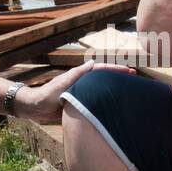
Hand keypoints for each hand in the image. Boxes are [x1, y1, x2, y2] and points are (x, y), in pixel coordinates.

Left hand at [17, 60, 135, 121]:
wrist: (37, 107)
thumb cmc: (48, 94)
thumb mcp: (64, 83)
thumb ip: (78, 74)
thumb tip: (92, 63)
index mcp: (81, 76)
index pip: (102, 70)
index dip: (115, 70)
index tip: (129, 71)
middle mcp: (84, 83)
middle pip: (105, 79)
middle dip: (119, 78)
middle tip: (134, 79)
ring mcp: (83, 94)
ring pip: (102, 90)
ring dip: (114, 89)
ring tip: (129, 91)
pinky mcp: (81, 104)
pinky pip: (97, 102)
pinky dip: (106, 102)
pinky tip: (115, 106)